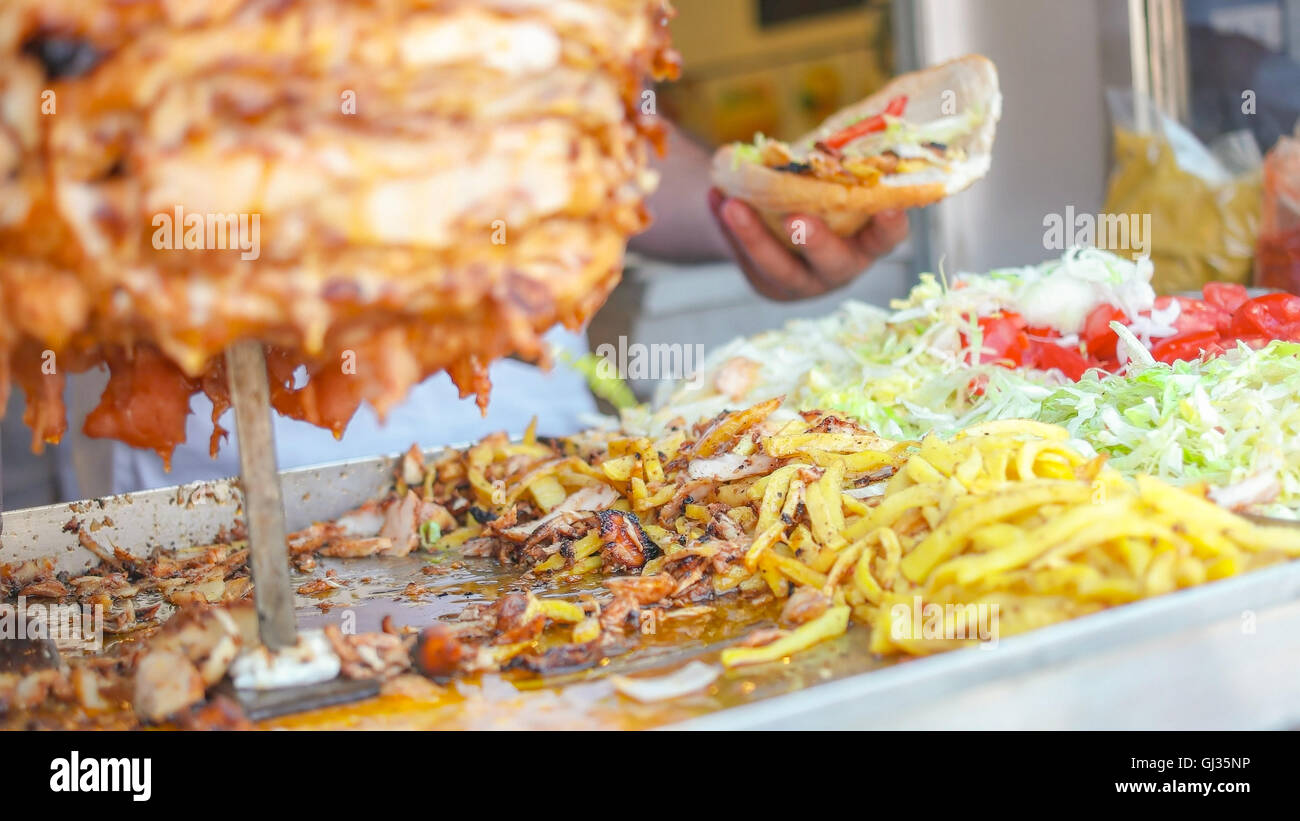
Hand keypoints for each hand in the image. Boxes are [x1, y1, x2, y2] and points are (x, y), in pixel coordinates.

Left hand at [707, 187, 908, 300]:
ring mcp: (802, 282)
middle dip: (816, 241)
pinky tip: (715, 198)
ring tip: (732, 205)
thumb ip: (839, 168)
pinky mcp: (767, 283)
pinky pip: (745, 259)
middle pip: (832, 263)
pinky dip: (728, 229)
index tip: (889, 206)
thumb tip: (840, 133)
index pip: (885, 239)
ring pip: (778, 268)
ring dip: (754, 237)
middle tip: (796, 218)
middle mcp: (839, 268)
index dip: (890, 225)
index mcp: (867, 243)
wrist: (783, 225)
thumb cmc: (825, 197)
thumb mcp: (836, 185)